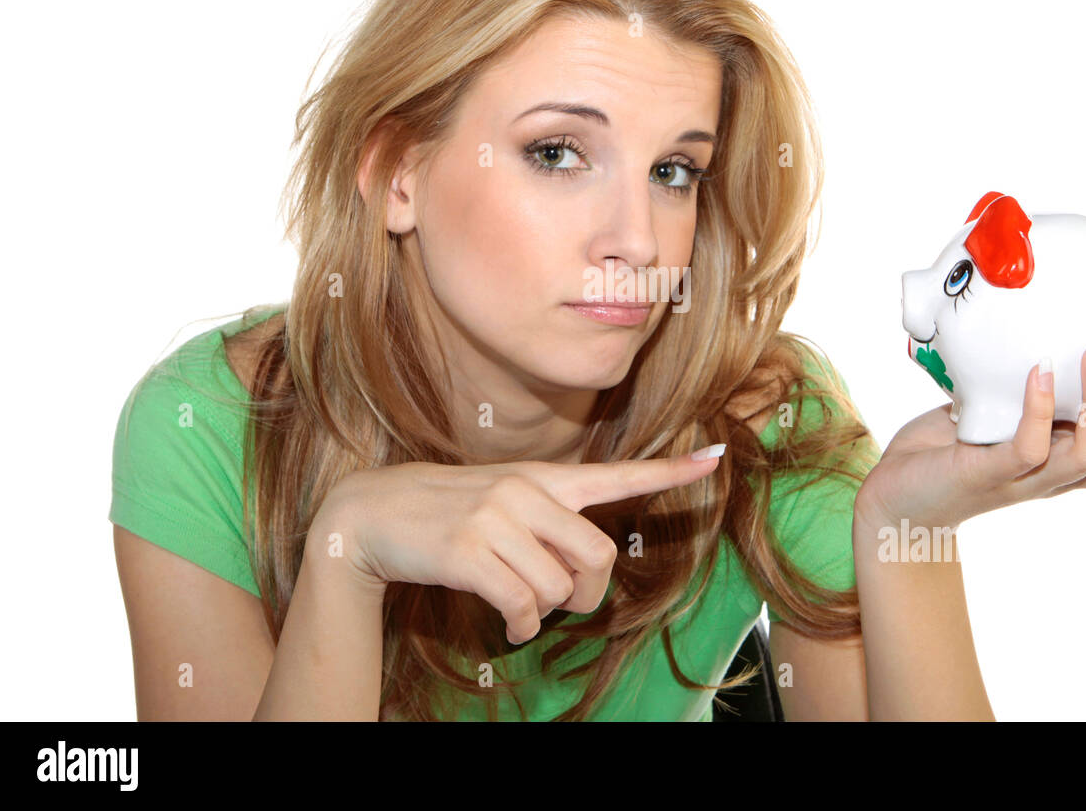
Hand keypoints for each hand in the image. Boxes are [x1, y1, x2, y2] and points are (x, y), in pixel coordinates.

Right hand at [314, 450, 723, 644]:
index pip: (615, 474)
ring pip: (559, 588)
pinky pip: (523, 607)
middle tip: (565, 602)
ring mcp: (496, 520)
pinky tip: (508, 622)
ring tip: (519, 606)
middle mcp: (525, 492)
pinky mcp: (469, 552)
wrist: (369, 515)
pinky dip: (522, 626)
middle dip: (588, 595)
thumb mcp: (501, 500)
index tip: (716, 459)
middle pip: (597, 557)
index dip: (670, 471)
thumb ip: (547, 521)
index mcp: (540, 478)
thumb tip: (585, 568)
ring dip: (545, 612)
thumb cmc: (444, 514)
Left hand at [855, 338, 1085, 531]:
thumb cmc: (949, 447)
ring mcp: (1025, 478)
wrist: (898, 495)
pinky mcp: (986, 475)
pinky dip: (1039, 409)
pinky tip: (1040, 369)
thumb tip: (1030, 304)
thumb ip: (1017, 372)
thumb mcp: (995, 402)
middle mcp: (1057, 475)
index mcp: (1069, 458)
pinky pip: (1025, 448)